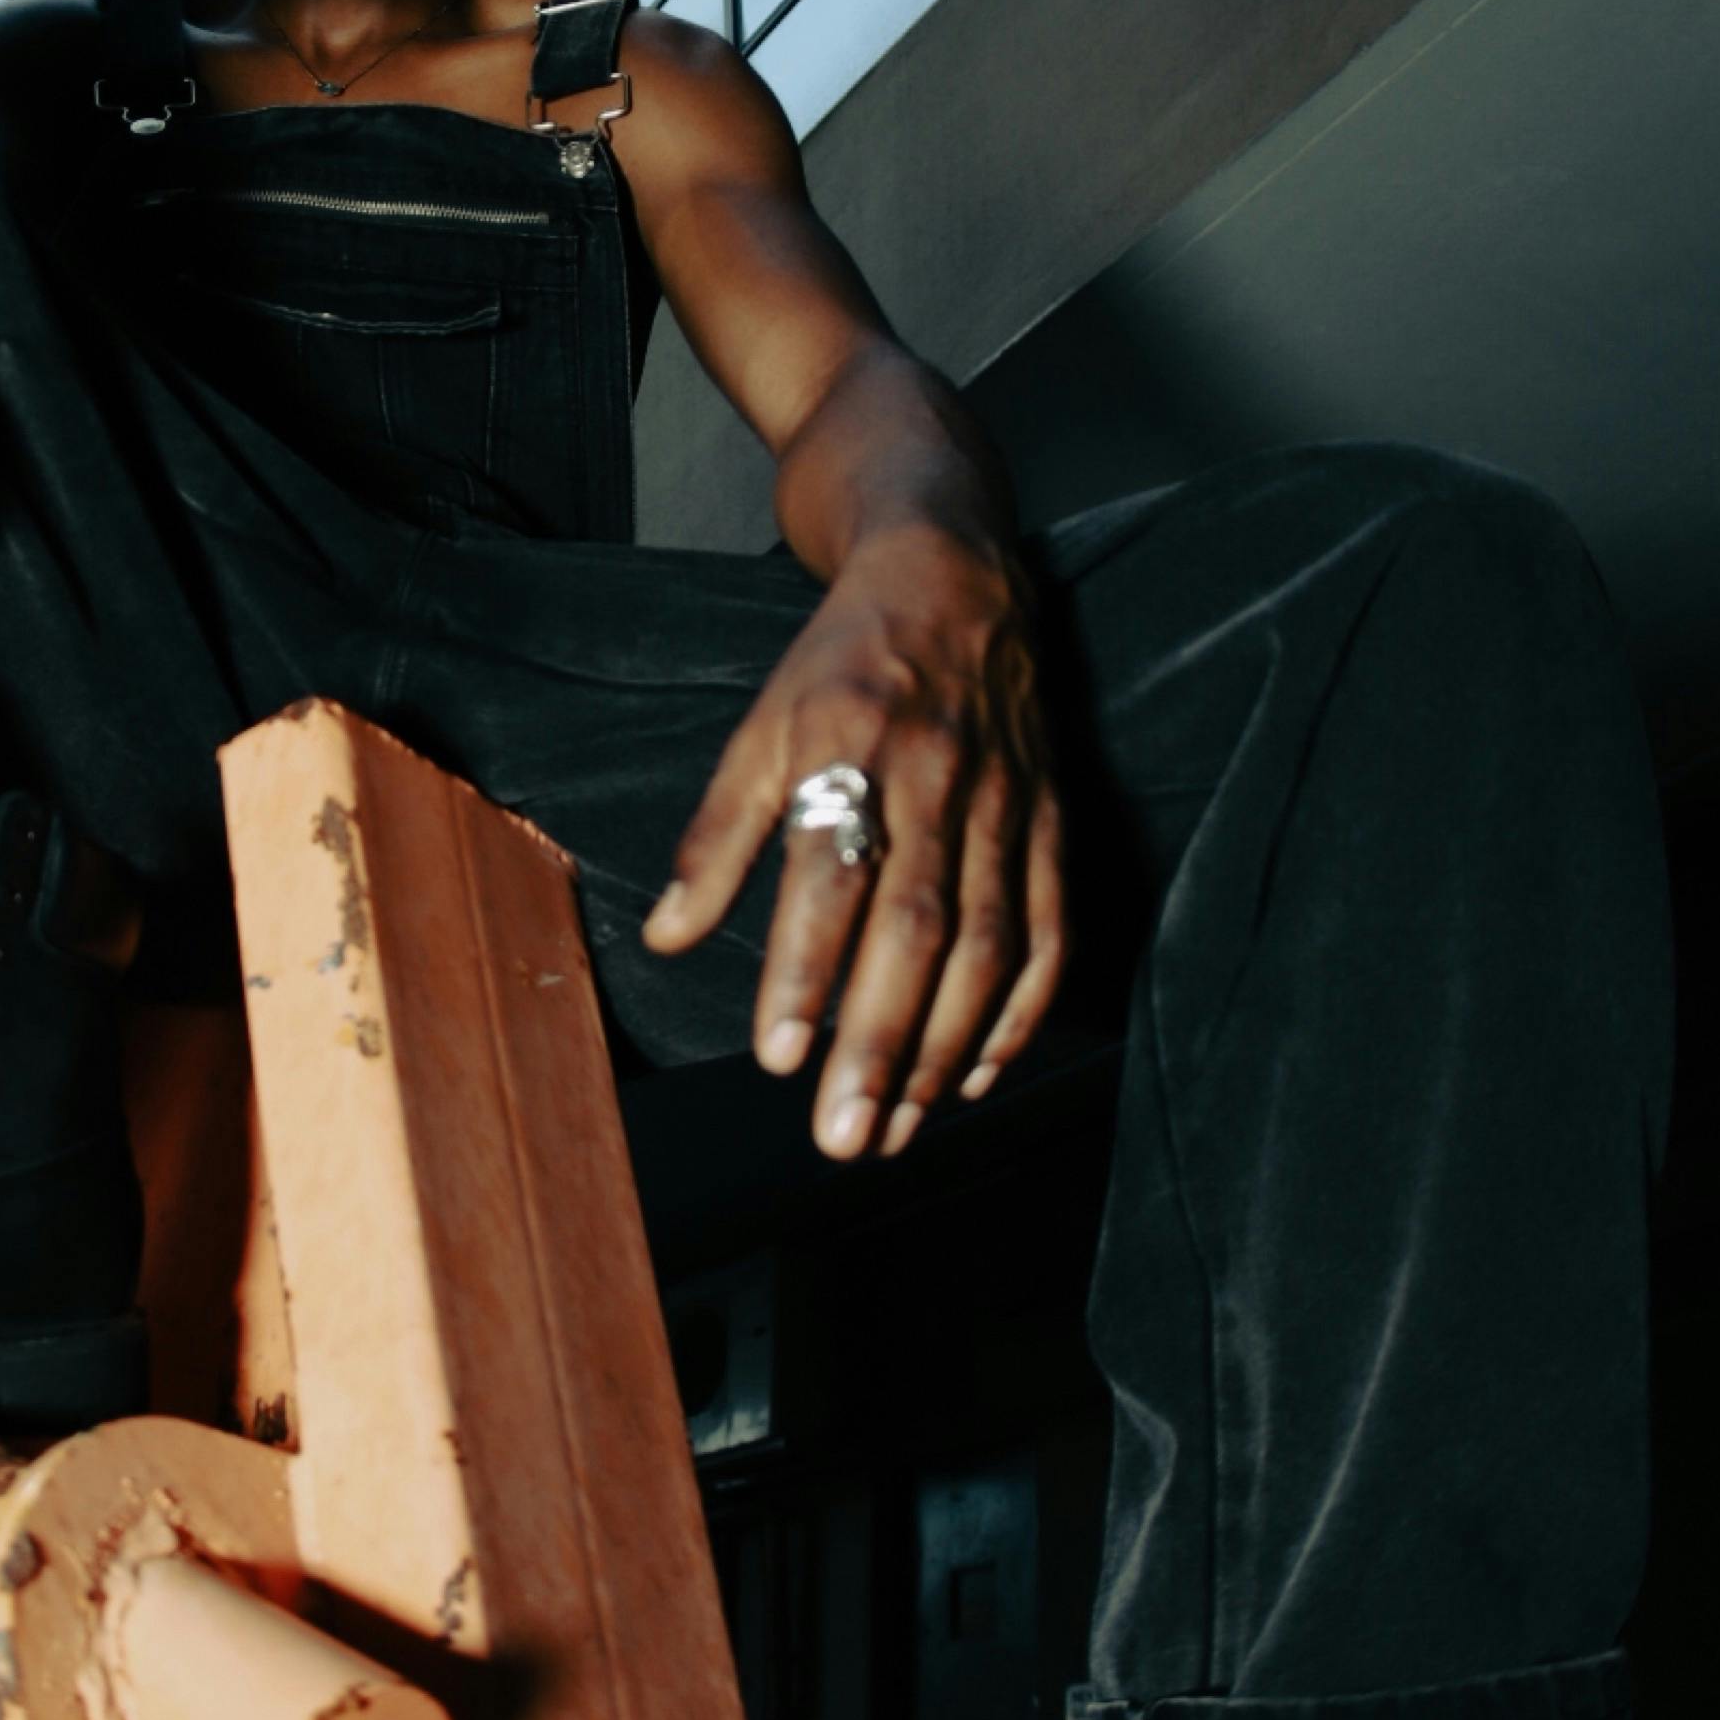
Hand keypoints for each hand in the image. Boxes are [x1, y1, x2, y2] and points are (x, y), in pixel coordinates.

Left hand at [642, 527, 1066, 1159]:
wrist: (953, 583)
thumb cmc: (840, 670)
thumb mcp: (758, 730)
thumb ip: (716, 836)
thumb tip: (668, 938)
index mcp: (851, 750)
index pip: (829, 874)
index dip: (804, 969)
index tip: (776, 1056)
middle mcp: (936, 781)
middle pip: (915, 930)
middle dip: (880, 1043)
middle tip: (845, 1136)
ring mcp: (1004, 806)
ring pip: (986, 946)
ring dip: (945, 1049)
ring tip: (899, 1127)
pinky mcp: (1050, 824)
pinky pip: (1047, 932)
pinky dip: (1019, 1013)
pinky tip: (978, 1076)